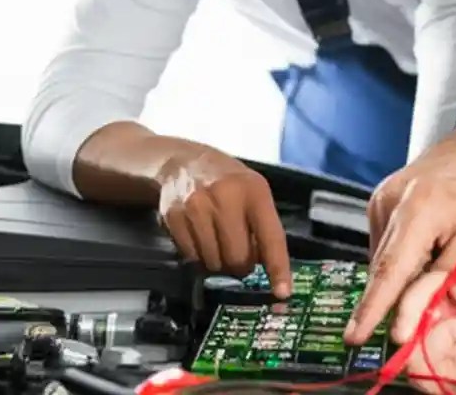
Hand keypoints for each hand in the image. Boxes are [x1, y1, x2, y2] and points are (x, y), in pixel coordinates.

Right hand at [154, 139, 292, 295]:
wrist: (183, 163)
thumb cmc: (229, 182)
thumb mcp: (254, 191)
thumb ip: (264, 225)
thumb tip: (269, 268)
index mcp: (254, 191)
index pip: (271, 236)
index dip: (278, 267)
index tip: (282, 292)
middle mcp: (225, 198)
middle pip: (238, 258)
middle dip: (241, 266)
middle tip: (239, 256)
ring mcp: (196, 207)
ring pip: (213, 263)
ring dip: (218, 263)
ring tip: (218, 243)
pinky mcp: (173, 217)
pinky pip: (191, 257)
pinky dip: (198, 257)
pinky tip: (200, 238)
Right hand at [346, 117, 455, 343]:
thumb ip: (452, 272)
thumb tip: (425, 309)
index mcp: (420, 209)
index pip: (391, 269)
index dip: (374, 306)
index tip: (356, 336)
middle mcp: (391, 202)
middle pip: (383, 266)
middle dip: (387, 302)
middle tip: (396, 332)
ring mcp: (380, 200)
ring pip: (382, 258)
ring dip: (398, 278)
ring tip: (428, 273)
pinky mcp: (378, 202)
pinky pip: (384, 244)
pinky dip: (399, 260)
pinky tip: (421, 255)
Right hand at [393, 262, 455, 392]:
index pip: (445, 287)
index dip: (421, 298)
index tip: (406, 318)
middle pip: (431, 319)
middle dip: (412, 329)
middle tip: (404, 344)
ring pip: (431, 349)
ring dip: (417, 356)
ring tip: (415, 365)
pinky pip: (442, 379)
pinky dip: (428, 379)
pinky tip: (427, 378)